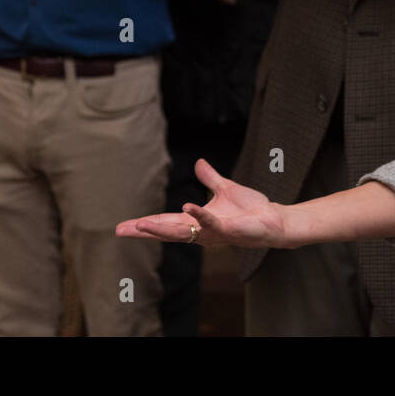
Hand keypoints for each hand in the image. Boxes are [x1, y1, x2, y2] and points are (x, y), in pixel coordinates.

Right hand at [115, 159, 289, 248]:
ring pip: (183, 232)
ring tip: (141, 225)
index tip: (123, 226)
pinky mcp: (229, 229)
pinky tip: (185, 208)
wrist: (274, 219)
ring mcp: (214, 232)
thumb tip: (198, 163)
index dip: (145, 225)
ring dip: (162, 228)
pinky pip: (211, 222)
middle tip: (120, 230)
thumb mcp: (225, 189)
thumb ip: (210, 179)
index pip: (166, 223)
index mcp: (197, 223)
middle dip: (144, 231)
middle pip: (167, 232)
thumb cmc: (251, 210)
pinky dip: (198, 216)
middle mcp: (201, 232)